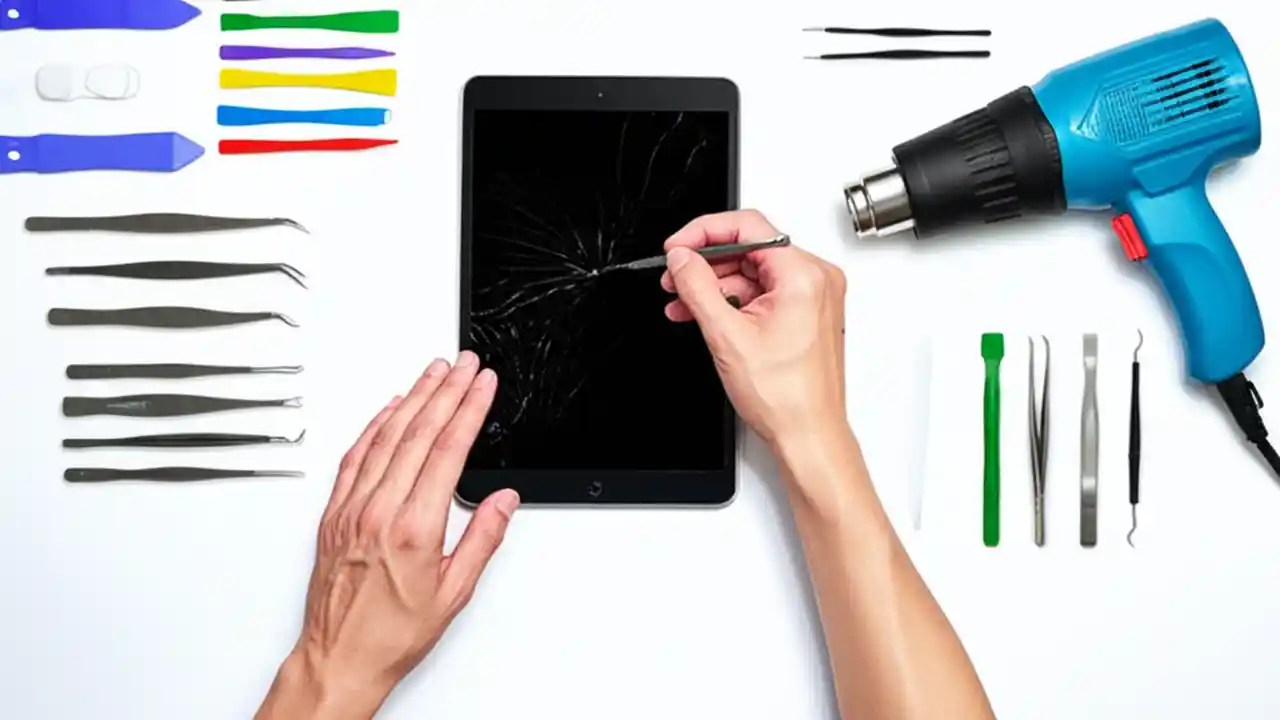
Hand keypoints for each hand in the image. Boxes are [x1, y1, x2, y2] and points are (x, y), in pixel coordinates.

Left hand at [257, 353, 519, 719]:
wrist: (339, 658)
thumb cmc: (392, 634)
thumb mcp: (454, 593)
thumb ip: (481, 539)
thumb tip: (503, 500)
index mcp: (413, 530)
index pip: (446, 451)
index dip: (468, 410)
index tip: (482, 385)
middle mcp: (378, 513)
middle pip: (416, 434)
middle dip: (445, 391)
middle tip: (464, 364)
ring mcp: (351, 510)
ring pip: (384, 438)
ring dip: (412, 398)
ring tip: (433, 373)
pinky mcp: (333, 514)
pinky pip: (354, 457)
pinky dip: (374, 426)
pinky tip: (390, 409)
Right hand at [661, 210, 848, 449]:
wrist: (807, 434)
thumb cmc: (785, 397)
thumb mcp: (727, 335)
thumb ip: (698, 287)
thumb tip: (682, 258)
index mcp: (804, 276)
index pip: (748, 227)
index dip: (704, 232)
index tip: (678, 247)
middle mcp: (816, 279)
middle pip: (750, 248)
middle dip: (706, 262)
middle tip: (674, 276)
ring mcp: (813, 296)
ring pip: (753, 273)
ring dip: (715, 284)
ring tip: (681, 301)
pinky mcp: (806, 313)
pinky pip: (763, 293)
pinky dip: (732, 300)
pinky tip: (705, 312)